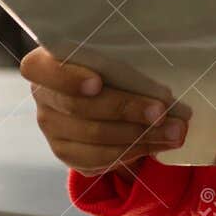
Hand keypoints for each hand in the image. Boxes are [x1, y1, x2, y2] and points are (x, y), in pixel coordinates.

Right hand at [20, 47, 188, 176]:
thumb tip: (161, 74)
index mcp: (44, 64)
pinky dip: (135, 150)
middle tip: (162, 112)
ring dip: (140, 135)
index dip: (68, 78)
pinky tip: (158, 143)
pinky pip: (101, 158)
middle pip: (79, 108)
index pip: (40, 70)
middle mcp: (43, 98)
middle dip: (125, 109)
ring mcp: (52, 130)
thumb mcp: (109, 57)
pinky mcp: (68, 153)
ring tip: (174, 131)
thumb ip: (120, 62)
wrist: (100, 100)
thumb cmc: (108, 68)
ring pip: (95, 137)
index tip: (98, 83)